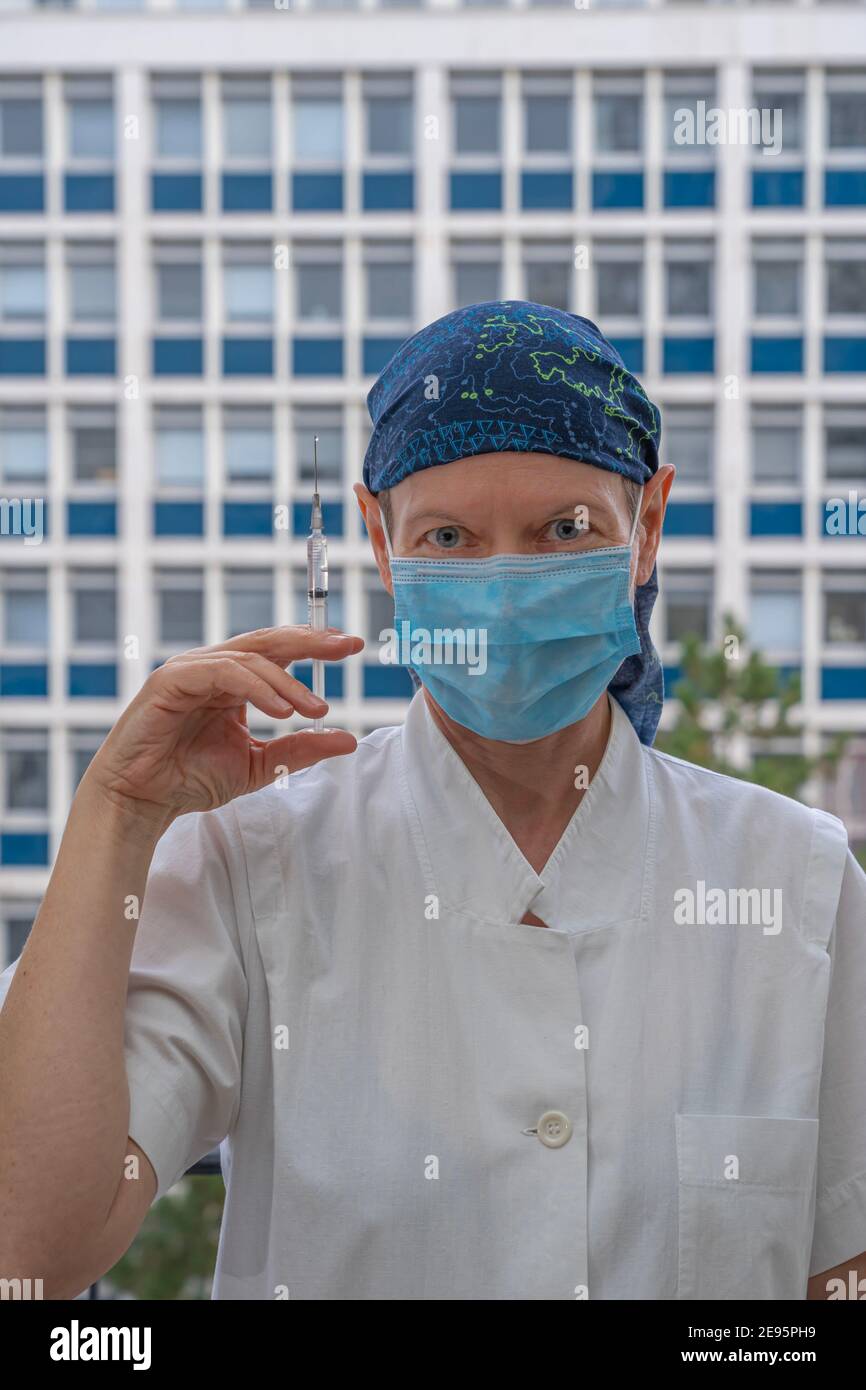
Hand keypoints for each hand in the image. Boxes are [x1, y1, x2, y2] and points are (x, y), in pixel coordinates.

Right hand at [81, 626, 364, 827]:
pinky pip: (222, 673)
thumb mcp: (260, 765)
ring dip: (287, 682)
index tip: (353, 646)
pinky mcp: (171, 680)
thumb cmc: (190, 780)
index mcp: (233, 681)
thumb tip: (349, 738)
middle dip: (310, 641)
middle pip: (268, 642)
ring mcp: (191, 670)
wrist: (142, 801)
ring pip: (249, 659)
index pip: (280, 653)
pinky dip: (256, 688)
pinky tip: (281, 710)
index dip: (316, 645)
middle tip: (346, 646)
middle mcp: (213, 668)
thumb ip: (301, 749)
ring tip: (315, 708)